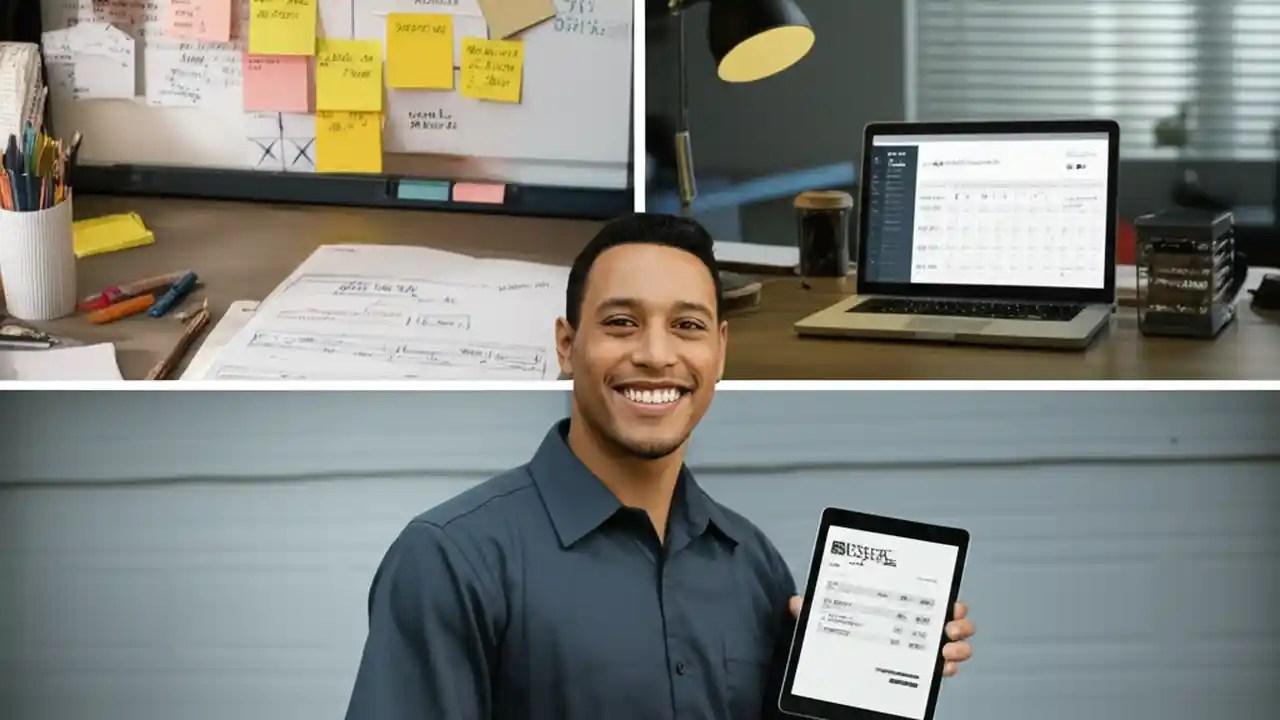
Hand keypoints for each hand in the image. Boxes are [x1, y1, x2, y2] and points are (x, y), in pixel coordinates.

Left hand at [789, 597, 974, 676]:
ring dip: (959, 647)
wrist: (830, 674)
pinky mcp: (918, 676)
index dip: (946, 599)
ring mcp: (919, 653)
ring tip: (947, 650)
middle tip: (948, 628)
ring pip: (954, 647)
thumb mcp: (821, 622)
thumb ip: (810, 612)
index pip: (928, 598)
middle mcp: (913, 629)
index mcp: (896, 608)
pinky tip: (943, 668)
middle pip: (950, 621)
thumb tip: (794, 603)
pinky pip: (942, 672)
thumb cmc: (831, 639)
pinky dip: (949, 670)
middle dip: (958, 622)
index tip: (949, 603)